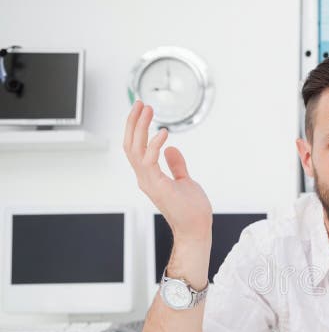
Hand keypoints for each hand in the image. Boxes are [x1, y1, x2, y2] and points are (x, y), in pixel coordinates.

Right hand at [123, 100, 211, 242]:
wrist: (196, 228)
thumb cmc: (192, 210)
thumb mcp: (185, 180)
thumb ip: (177, 165)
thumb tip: (172, 149)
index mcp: (149, 176)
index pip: (136, 148)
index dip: (137, 129)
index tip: (144, 111)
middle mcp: (144, 177)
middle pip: (130, 144)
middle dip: (133, 122)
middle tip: (140, 103)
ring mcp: (148, 182)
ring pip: (134, 149)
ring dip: (139, 127)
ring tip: (147, 110)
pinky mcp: (157, 185)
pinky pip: (148, 161)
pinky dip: (154, 145)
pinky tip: (163, 133)